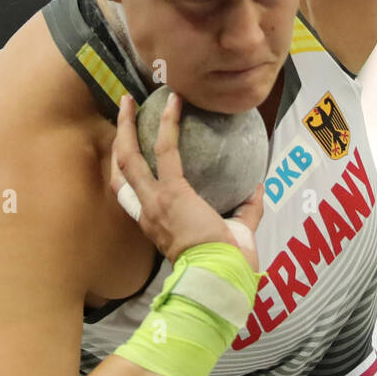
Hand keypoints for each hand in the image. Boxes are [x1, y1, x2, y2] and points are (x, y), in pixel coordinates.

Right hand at [109, 91, 265, 268]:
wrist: (221, 275)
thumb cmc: (228, 262)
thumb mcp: (235, 231)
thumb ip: (245, 208)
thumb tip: (258, 185)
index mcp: (156, 224)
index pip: (131, 192)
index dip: (128, 168)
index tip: (133, 147)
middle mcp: (147, 212)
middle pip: (121, 170)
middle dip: (119, 138)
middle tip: (124, 111)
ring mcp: (155, 202)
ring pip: (129, 158)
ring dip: (127, 126)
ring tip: (131, 100)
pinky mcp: (171, 193)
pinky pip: (165, 150)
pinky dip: (167, 124)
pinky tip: (174, 103)